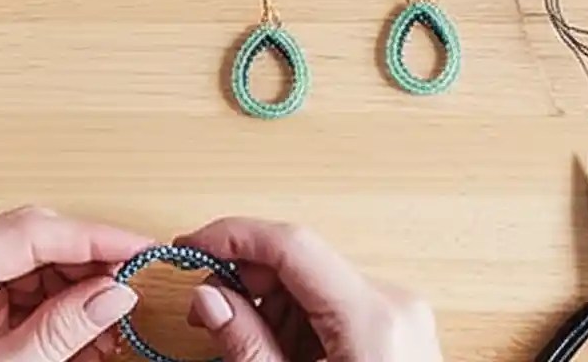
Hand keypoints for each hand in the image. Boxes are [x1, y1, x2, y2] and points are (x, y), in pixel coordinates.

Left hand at [0, 206, 151, 361]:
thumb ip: (57, 333)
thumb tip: (114, 294)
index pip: (33, 232)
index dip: (97, 236)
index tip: (143, 250)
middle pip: (35, 242)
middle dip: (90, 269)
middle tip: (134, 297)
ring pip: (32, 265)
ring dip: (75, 294)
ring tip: (110, 332)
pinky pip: (14, 290)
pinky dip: (51, 311)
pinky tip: (82, 336)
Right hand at [178, 218, 442, 361]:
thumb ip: (247, 345)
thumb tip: (208, 299)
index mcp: (371, 318)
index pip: (291, 245)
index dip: (231, 237)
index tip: (188, 249)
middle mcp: (391, 303)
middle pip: (299, 262)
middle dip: (245, 280)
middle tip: (207, 313)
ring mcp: (398, 314)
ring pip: (312, 283)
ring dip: (270, 306)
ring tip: (251, 349)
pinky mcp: (395, 328)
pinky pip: (332, 305)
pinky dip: (297, 322)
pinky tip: (282, 354)